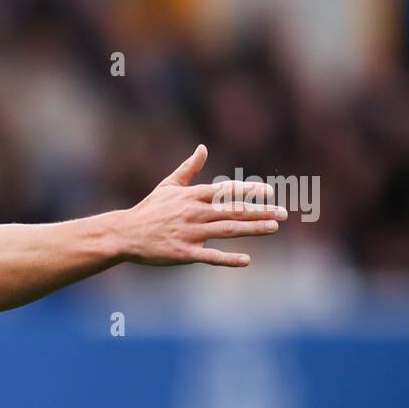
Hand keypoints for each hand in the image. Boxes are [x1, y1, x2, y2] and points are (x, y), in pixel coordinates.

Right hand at [113, 145, 286, 266]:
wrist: (124, 234)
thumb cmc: (149, 209)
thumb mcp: (168, 186)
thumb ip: (188, 168)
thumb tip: (202, 148)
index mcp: (192, 196)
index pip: (227, 191)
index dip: (250, 191)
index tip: (271, 192)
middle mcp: (194, 212)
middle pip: (233, 210)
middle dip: (261, 211)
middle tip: (284, 214)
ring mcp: (189, 234)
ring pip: (227, 230)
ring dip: (252, 228)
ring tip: (273, 227)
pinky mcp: (183, 253)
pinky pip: (209, 256)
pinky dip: (228, 258)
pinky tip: (246, 260)